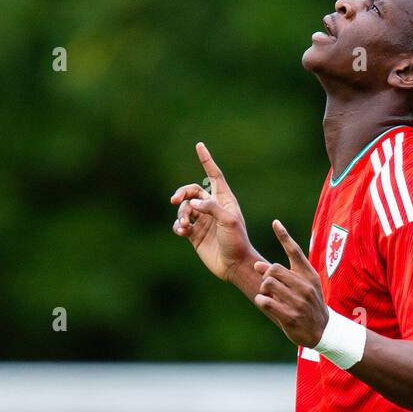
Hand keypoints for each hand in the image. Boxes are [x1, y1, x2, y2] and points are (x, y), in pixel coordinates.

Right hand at [171, 142, 252, 283]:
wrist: (234, 266)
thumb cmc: (237, 242)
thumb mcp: (228, 221)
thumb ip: (210, 207)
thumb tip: (192, 202)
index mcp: (224, 200)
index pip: (214, 175)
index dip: (206, 160)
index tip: (199, 145)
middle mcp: (212, 208)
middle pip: (192, 191)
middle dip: (182, 193)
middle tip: (175, 200)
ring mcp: (202, 221)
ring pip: (184, 209)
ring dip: (181, 214)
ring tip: (184, 225)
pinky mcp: (195, 234)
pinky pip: (180, 224)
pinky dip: (178, 226)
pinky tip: (181, 231)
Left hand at [253, 220, 328, 346]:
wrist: (321, 330)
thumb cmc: (309, 304)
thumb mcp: (304, 285)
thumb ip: (283, 274)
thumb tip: (256, 264)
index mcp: (309, 275)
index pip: (295, 251)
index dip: (284, 236)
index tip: (275, 222)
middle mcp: (305, 286)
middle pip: (274, 269)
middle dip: (266, 275)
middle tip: (268, 285)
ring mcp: (298, 302)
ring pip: (268, 284)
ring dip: (263, 290)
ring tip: (268, 296)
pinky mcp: (290, 316)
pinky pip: (266, 302)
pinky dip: (261, 301)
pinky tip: (264, 303)